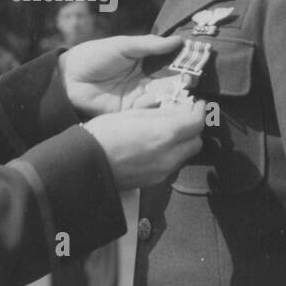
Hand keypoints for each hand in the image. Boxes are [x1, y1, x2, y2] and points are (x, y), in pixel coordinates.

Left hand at [58, 34, 184, 116]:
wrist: (68, 78)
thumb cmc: (93, 56)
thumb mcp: (123, 46)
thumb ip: (150, 45)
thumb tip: (178, 41)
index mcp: (144, 61)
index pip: (169, 62)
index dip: (183, 62)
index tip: (199, 62)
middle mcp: (145, 79)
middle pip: (170, 81)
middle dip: (182, 82)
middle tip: (193, 80)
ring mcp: (138, 96)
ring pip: (163, 97)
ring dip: (174, 96)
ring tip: (185, 93)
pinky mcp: (130, 111)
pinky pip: (149, 111)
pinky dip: (159, 108)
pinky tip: (167, 103)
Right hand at [82, 101, 205, 189]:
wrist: (85, 163)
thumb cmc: (103, 134)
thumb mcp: (132, 114)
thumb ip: (160, 114)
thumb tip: (178, 111)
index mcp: (164, 134)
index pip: (196, 123)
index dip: (200, 111)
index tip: (197, 104)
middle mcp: (168, 156)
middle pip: (196, 142)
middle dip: (193, 129)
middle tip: (183, 117)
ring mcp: (162, 171)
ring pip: (185, 156)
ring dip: (183, 143)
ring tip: (168, 132)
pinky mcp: (154, 181)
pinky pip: (172, 166)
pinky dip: (171, 155)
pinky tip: (156, 147)